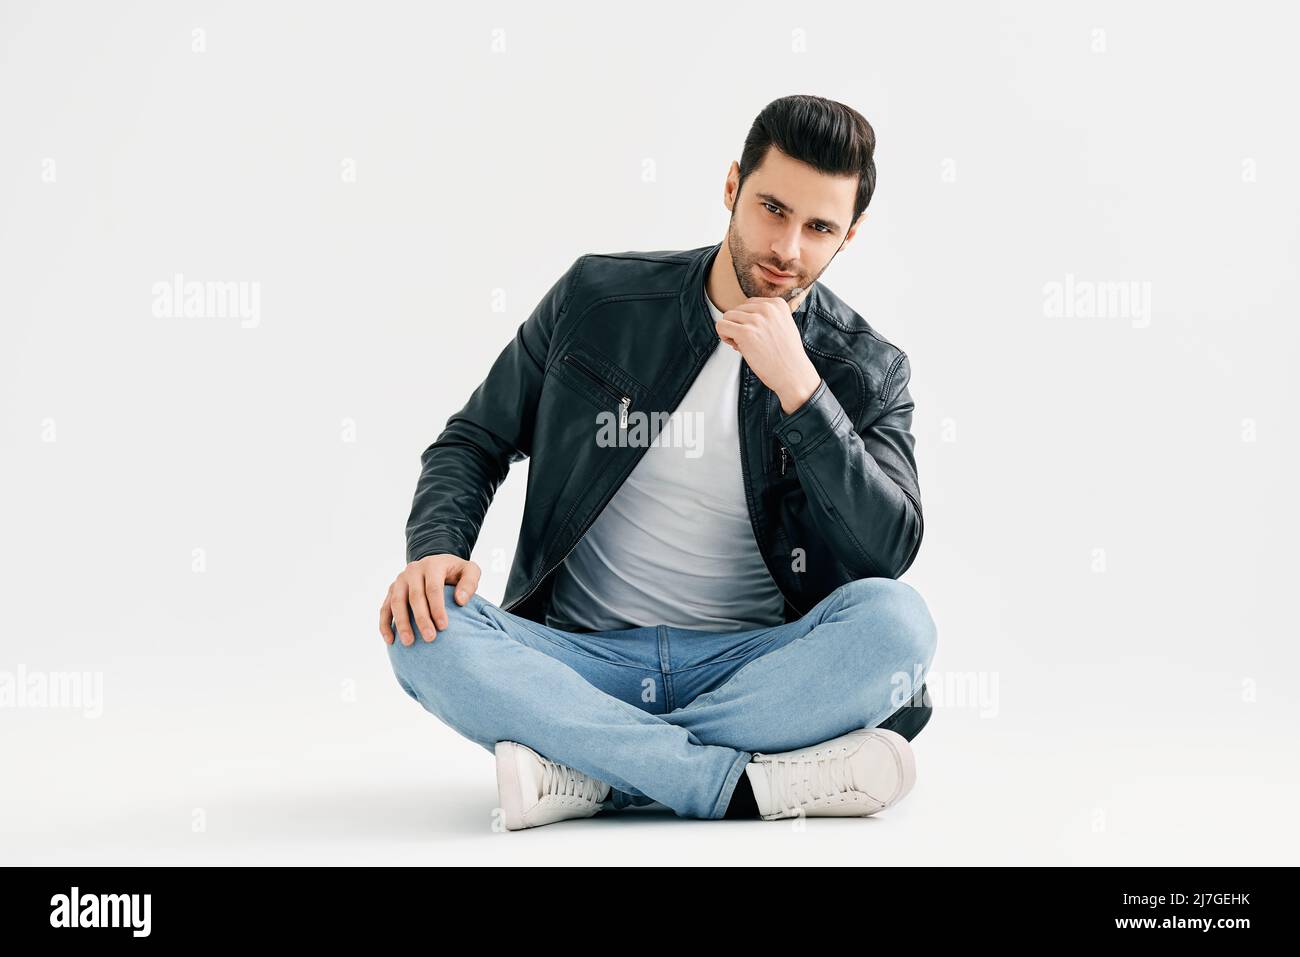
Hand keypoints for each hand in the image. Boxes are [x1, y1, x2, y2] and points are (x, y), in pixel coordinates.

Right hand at [380, 555, 481, 645]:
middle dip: (421, 619)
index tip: (443, 627)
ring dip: (401, 623)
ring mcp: (400, 580)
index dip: (437, 608)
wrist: (436, 563)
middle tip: (430, 638)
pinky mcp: (392, 590)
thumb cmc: (456, 572)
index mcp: (432, 565)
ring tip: (409, 643)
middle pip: (414, 597)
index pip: (433, 588)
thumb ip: (470, 583)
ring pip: (396, 602)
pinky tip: (390, 640)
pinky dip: (385, 624)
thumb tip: (460, 601)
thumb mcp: (470, 571)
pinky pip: (385, 608)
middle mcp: (413, 571)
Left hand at [714, 297, 821, 413]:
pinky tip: (736, 346)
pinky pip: (721, 326)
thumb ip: (767, 317)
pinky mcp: (745, 332)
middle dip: (739, 325)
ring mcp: (756, 320)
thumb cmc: (786, 355)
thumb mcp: (784, 326)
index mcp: (778, 304)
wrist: (793, 374)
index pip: (749, 304)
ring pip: (727, 316)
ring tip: (743, 344)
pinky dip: (724, 336)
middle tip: (749, 342)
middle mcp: (767, 308)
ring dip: (731, 331)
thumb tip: (740, 316)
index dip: (748, 320)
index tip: (756, 334)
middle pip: (737, 309)